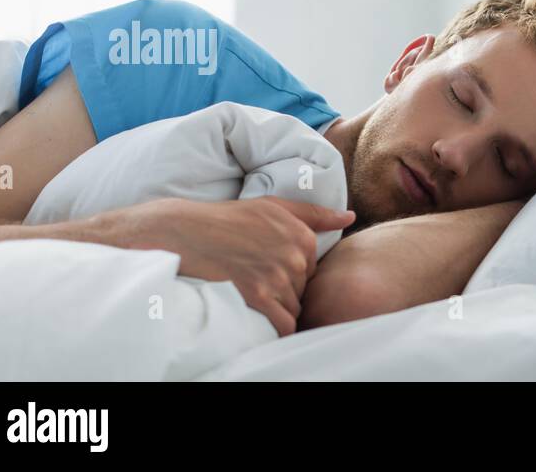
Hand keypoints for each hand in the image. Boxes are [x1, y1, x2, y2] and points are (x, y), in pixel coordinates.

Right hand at [94, 197, 354, 335]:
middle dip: (286, 291)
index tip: (272, 270)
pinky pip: (284, 324)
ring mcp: (278, 277)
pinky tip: (266, 322)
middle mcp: (295, 257)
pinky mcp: (259, 296)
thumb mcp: (273, 207)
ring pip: (294, 307)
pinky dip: (279, 328)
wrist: (186, 232)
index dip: (293, 274)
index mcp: (302, 236)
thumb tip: (349, 216)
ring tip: (258, 301)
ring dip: (279, 309)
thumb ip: (314, 214)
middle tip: (260, 284)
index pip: (313, 269)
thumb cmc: (228, 218)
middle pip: (303, 290)